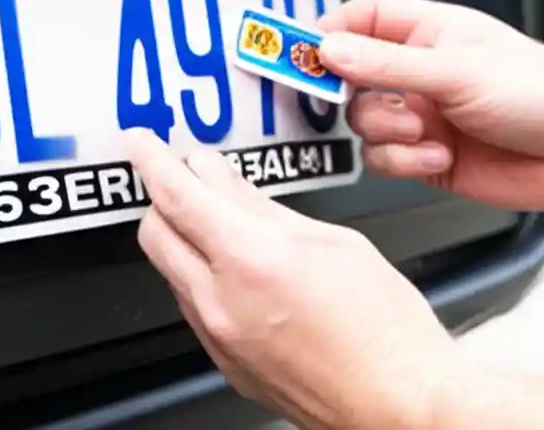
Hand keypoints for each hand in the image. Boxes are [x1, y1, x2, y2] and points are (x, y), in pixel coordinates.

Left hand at [127, 128, 463, 429]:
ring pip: (171, 270)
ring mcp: (220, 338)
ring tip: (232, 229)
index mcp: (252, 260)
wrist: (404, 408)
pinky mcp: (226, 364)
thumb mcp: (335, 243)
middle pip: (155, 232)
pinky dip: (205, 280)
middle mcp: (222, 302)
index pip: (176, 196)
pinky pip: (193, 308)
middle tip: (194, 182)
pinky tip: (245, 275)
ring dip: (187, 240)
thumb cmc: (387, 333)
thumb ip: (263, 207)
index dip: (150, 160)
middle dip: (165, 199)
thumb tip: (220, 177)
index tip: (139, 140)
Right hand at [316, 0, 543, 211]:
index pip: (361, 19)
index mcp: (430, 32)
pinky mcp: (425, 157)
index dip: (329, 32)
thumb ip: (387, 64)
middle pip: (351, 75)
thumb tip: (330, 49)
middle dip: (353, 93)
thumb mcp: (458, 71)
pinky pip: (383, 160)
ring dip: (386, 132)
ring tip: (423, 132)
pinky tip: (438, 155)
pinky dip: (403, 162)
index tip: (304, 51)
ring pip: (363, 123)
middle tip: (351, 100)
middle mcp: (419, 72)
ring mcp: (421, 115)